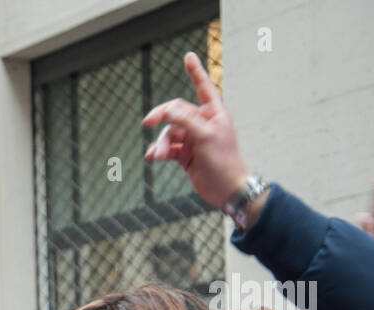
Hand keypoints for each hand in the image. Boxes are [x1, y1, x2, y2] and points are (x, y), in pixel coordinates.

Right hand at [143, 52, 251, 213]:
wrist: (227, 189)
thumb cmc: (223, 161)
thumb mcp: (205, 137)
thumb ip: (186, 120)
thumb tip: (167, 109)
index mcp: (214, 113)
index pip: (203, 87)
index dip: (195, 71)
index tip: (187, 56)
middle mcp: (203, 123)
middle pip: (176, 113)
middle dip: (162, 117)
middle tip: (147, 122)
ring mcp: (193, 139)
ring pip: (169, 133)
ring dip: (160, 143)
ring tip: (156, 155)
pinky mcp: (185, 155)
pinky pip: (167, 148)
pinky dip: (158, 152)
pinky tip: (152, 157)